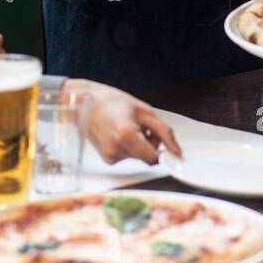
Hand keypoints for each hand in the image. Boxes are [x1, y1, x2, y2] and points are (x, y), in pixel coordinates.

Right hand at [64, 79, 180, 163]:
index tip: (163, 144)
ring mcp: (109, 156)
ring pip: (137, 157)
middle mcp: (116, 150)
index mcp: (127, 136)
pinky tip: (118, 133)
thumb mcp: (146, 112)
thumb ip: (165, 133)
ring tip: (127, 127)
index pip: (153, 159)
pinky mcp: (106, 158)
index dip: (161, 151)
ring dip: (138, 144)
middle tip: (141, 126)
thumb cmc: (114, 103)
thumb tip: (176, 151)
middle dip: (149, 144)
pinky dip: (128, 147)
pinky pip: (127, 156)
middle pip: (146, 157)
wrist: (85, 103)